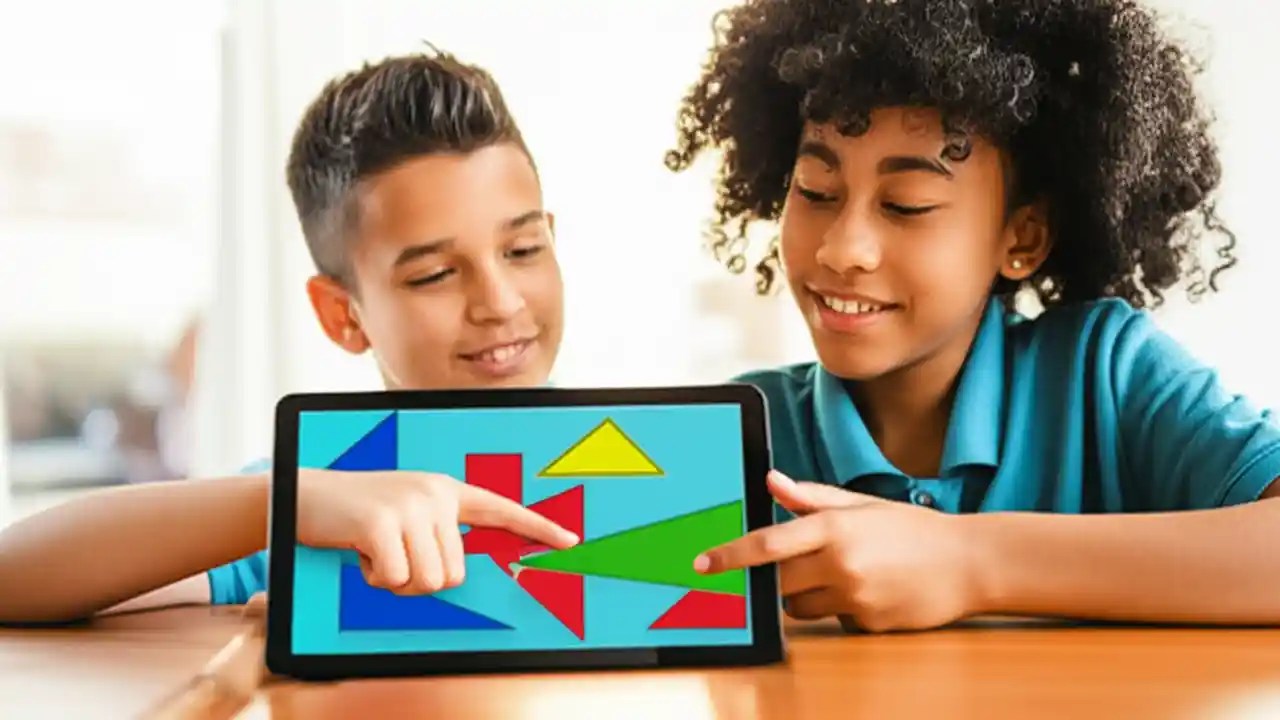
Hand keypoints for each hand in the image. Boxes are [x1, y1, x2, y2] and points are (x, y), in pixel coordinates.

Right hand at [298, 469, 578, 594]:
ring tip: (377, 552)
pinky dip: (376, 577)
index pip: (501, 509)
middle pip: (454, 573)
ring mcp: (410, 505)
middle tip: (392, 556)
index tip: (570, 540)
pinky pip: (397, 578)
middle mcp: (434, 493)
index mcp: (446, 491)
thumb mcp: (405, 515)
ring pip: (429, 581)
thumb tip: (454, 572)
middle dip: (421, 579)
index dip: (537, 528)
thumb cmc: (358, 515)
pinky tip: (361, 551)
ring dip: (398, 581)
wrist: (305, 495)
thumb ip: (436, 533)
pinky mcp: (381, 523)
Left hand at [694, 471, 979, 631]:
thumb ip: (811, 498)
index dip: (731, 555)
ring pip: (799, 608)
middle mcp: (841, 563)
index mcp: (835, 527)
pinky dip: (840, 608)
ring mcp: (855, 597)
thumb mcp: (861, 505)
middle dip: (775, 577)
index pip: (768, 543)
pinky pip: (833, 620)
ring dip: (804, 596)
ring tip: (842, 574)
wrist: (969, 563)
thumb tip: (771, 481)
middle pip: (778, 582)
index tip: (702, 563)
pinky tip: (871, 590)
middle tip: (797, 565)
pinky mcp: (868, 624)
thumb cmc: (912, 529)